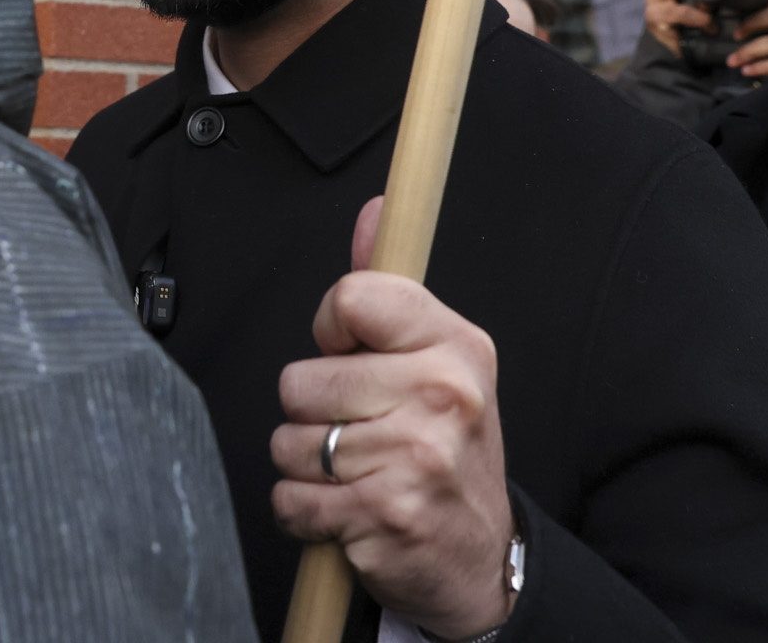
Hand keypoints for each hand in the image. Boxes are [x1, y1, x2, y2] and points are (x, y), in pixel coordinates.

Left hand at [270, 198, 515, 639]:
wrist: (479, 557)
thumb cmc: (446, 452)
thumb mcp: (436, 362)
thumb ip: (387, 293)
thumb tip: (373, 211)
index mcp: (456, 347)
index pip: (350, 298)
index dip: (332, 331)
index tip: (354, 357)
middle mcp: (443, 396)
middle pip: (300, 379)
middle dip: (314, 414)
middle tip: (364, 435)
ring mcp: (415, 457)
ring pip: (289, 442)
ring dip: (308, 467)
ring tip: (358, 474)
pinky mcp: (384, 515)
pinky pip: (290, 499)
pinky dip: (304, 513)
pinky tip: (348, 512)